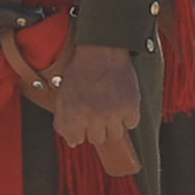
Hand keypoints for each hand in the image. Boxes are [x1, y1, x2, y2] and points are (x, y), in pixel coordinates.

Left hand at [46, 42, 146, 171]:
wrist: (101, 51)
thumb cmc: (80, 72)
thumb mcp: (63, 96)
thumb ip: (63, 122)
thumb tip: (73, 143)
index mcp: (72, 117)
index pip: (75, 140)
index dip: (78, 128)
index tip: (81, 115)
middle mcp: (92, 119)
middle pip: (96, 139)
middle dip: (95, 125)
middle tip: (96, 106)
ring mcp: (112, 115)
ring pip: (114, 135)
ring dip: (112, 123)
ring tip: (109, 104)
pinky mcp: (130, 108)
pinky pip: (131, 124)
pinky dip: (128, 115)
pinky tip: (121, 101)